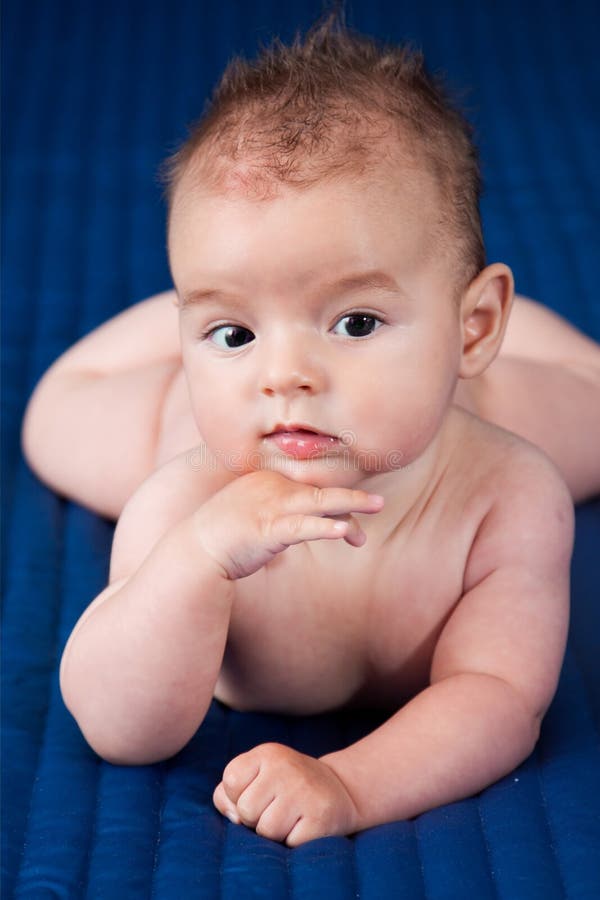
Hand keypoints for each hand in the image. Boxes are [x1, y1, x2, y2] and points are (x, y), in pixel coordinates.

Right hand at [194, 470, 383, 579]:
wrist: (195, 550)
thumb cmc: (222, 539)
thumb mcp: (252, 521)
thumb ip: (277, 523)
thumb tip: (294, 540)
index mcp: (269, 480)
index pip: (310, 487)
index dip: (336, 502)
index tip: (354, 521)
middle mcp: (272, 487)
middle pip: (320, 490)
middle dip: (352, 497)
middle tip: (379, 504)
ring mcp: (270, 507)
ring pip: (319, 502)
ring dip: (351, 505)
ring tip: (377, 506)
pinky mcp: (268, 529)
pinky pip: (303, 527)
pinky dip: (326, 527)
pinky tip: (344, 530)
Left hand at [213, 742, 359, 845]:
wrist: (340, 790)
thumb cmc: (286, 788)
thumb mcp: (257, 777)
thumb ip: (228, 794)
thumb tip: (233, 817)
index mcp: (267, 753)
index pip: (231, 781)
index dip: (237, 797)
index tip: (258, 793)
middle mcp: (285, 767)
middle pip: (246, 809)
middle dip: (255, 818)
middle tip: (277, 808)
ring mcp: (304, 791)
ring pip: (266, 831)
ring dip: (275, 833)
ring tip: (291, 818)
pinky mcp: (320, 817)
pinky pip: (288, 844)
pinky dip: (293, 842)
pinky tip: (305, 826)